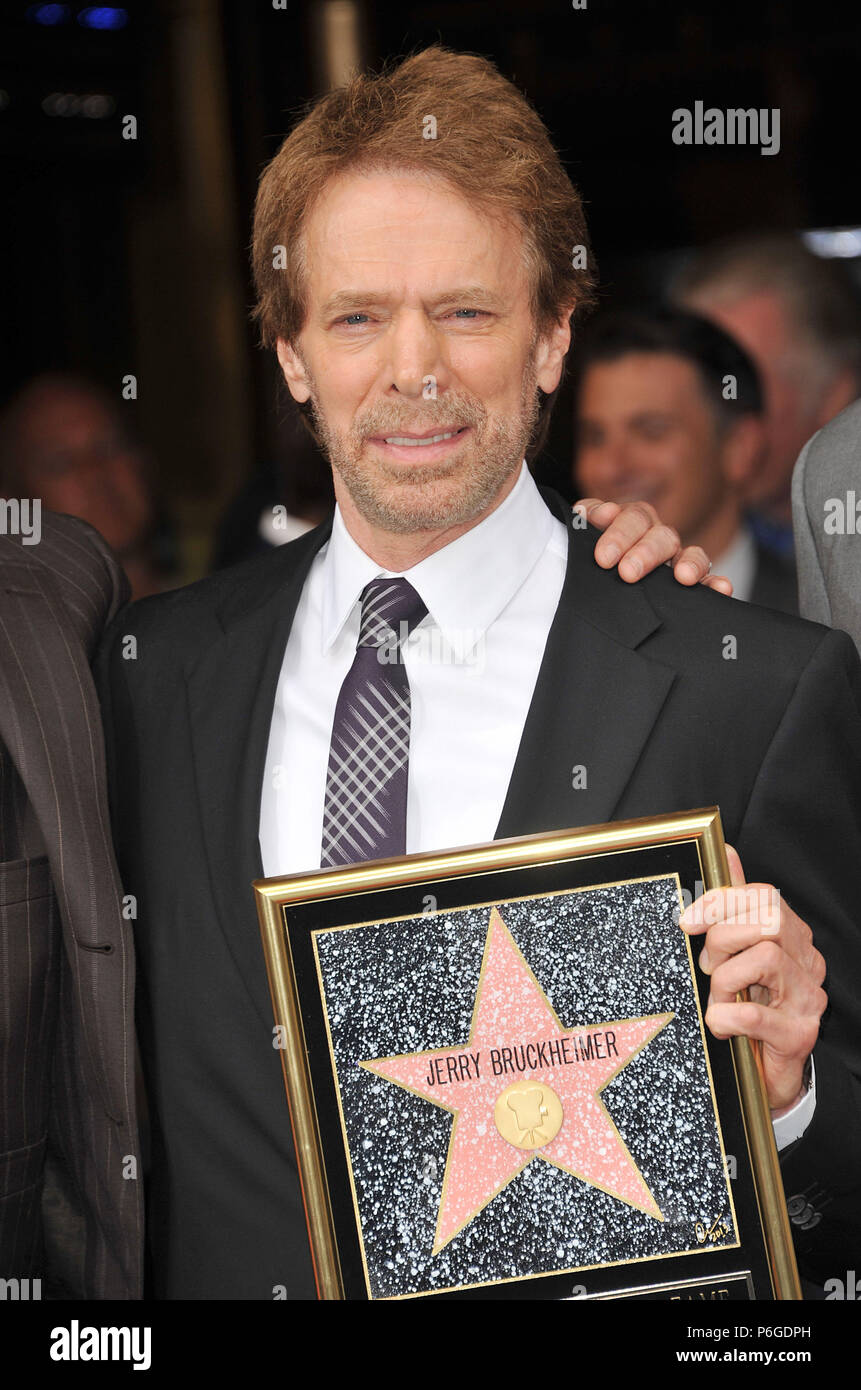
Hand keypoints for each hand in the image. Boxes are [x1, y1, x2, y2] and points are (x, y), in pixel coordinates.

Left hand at [574, 498, 733, 594]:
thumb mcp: (583, 543)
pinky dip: (716, 583)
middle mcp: (656, 537)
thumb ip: (583, 524)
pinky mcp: (693, 582)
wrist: (599, 592)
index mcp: (631, 523)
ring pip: (689, 553)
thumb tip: (583, 513)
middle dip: (645, 552)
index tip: (603, 555)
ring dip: (688, 563)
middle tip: (627, 573)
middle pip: (659, 534)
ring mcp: (676, 559)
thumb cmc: (589, 563)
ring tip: (683, 577)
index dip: (619, 530)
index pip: (632, 517)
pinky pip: (709, 580)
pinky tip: (722, 589)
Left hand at [679, 845, 826, 1112]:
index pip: (765, 897)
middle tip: (708, 966)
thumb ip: (734, 904)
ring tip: (718, 999)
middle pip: (767, 922)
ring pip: (765, 958)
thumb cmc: (747, 1008)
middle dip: (723, 939)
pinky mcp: (800, 1034)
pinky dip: (726, 1017)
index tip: (688, 921)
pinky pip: (755, 1013)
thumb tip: (728, 852)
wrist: (764, 1076)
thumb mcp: (735, 953)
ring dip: (725, 979)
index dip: (720, 902)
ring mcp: (808, 999)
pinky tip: (721, 1025)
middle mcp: (808, 962)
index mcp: (793, 937)